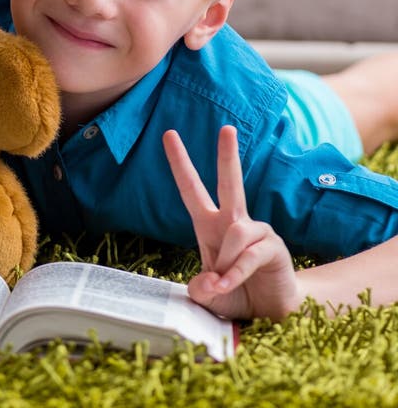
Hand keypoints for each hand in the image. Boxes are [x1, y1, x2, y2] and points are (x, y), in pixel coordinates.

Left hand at [162, 125, 300, 319]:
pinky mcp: (273, 245)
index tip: (169, 135)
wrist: (272, 313)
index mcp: (210, 225)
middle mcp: (233, 222)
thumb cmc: (237, 295)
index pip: (191, 189)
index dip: (180, 163)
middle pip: (229, 182)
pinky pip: (249, 254)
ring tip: (224, 283)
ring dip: (225, 262)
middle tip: (227, 127)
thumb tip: (208, 282)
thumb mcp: (209, 296)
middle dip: (228, 154)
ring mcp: (256, 231)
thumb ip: (202, 291)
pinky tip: (230, 285)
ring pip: (236, 231)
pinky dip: (236, 273)